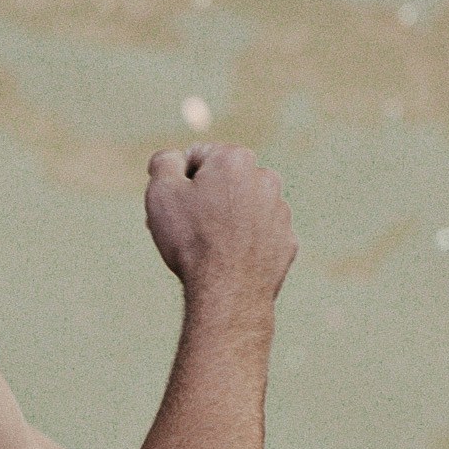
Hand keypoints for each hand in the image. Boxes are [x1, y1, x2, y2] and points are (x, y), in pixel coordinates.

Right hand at [146, 136, 294, 302]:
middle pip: (223, 181)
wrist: (229, 291)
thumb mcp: (161, 192)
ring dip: (225, 219)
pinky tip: (229, 260)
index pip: (196, 157)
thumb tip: (172, 157)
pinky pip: (258, 234)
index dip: (179, 182)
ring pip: (242, 207)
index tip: (174, 207)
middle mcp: (265, 178)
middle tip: (185, 229)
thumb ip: (164, 162)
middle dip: (204, 198)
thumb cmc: (192, 240)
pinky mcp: (287, 240)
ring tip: (207, 247)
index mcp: (235, 159)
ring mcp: (280, 211)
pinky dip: (244, 242)